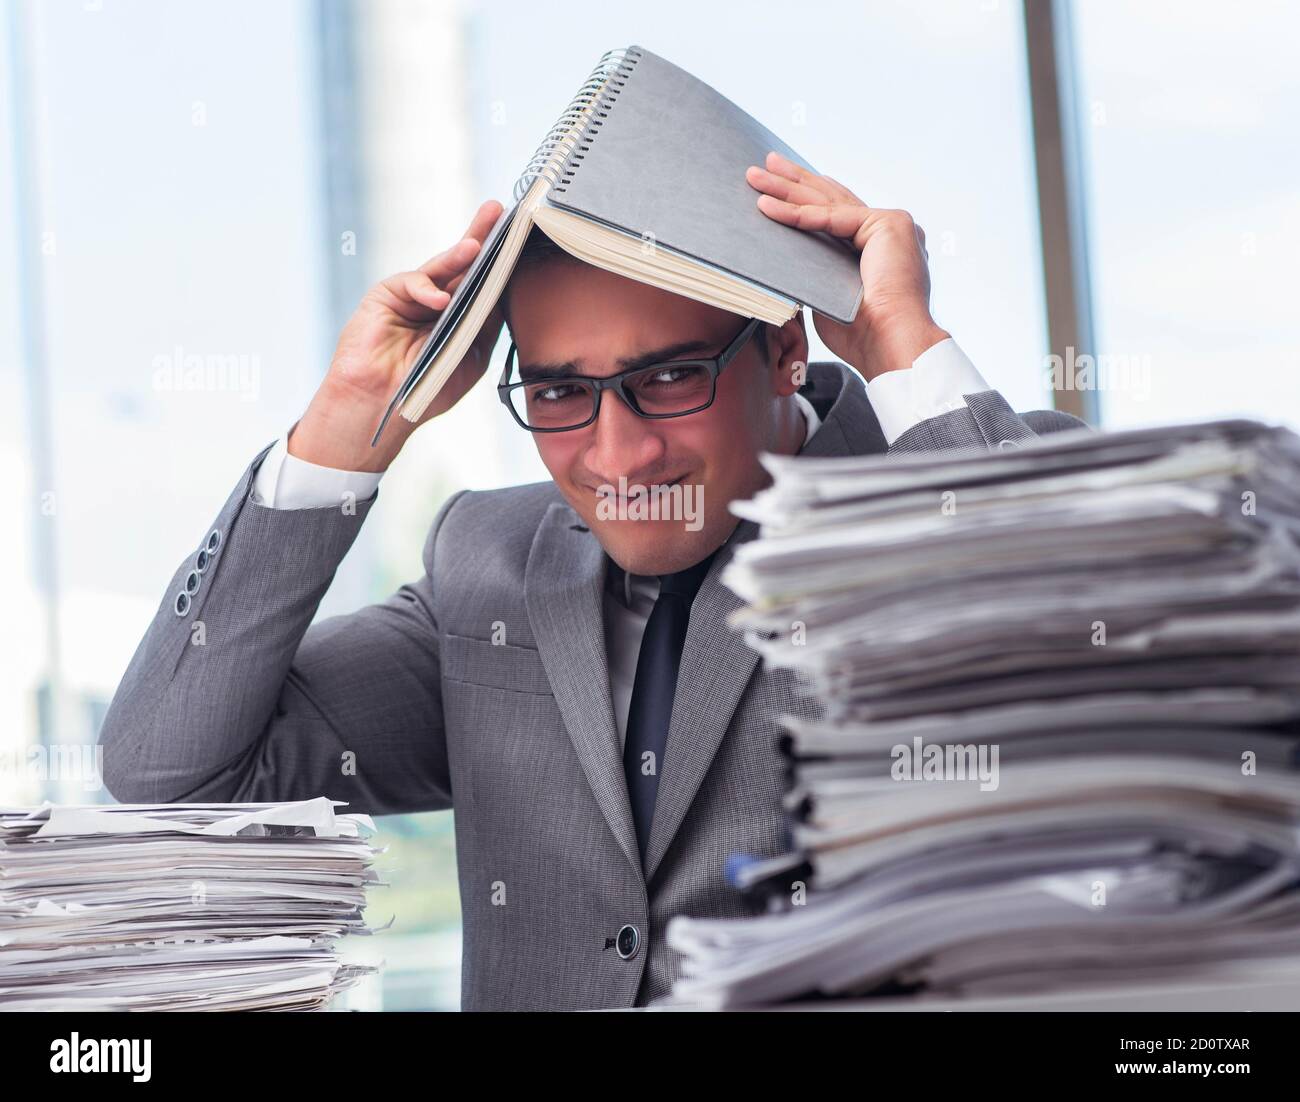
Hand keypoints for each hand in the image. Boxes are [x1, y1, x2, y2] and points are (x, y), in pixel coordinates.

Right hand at [289, 199, 505, 471]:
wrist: (384, 405)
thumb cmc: (430, 387)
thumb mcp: (471, 355)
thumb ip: (486, 323)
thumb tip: (504, 290)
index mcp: (459, 314)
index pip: (482, 280)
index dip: (499, 260)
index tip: (519, 238)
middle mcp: (438, 300)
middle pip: (463, 263)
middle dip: (481, 237)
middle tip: (498, 211)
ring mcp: (413, 295)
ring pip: (440, 267)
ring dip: (459, 254)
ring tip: (476, 246)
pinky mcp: (387, 295)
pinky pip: (413, 283)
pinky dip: (428, 291)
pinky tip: (440, 301)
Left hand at [746, 152, 948, 380]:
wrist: (890, 342)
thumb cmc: (862, 334)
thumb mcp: (828, 297)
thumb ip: (815, 275)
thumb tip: (788, 269)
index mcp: (878, 249)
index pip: (837, 216)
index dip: (806, 200)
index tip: (778, 188)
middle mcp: (887, 231)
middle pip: (831, 200)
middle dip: (794, 183)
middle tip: (765, 166)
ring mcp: (890, 224)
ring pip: (828, 202)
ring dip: (788, 190)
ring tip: (756, 177)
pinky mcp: (888, 224)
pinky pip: (831, 218)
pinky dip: (797, 214)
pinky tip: (768, 206)